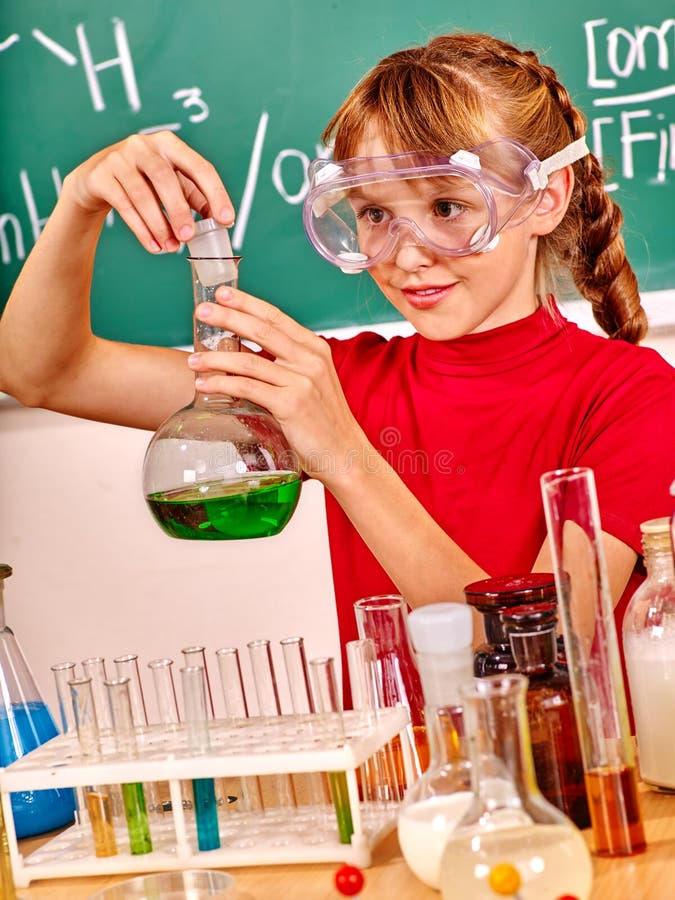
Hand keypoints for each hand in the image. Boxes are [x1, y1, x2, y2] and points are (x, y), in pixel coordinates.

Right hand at [62, 131, 234, 252]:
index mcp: (169, 144)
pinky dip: (141, 229)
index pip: (199, 167)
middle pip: (166, 178)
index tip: (226, 220)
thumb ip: (194, 198)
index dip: (216, 194)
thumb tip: (221, 220)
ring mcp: (119, 158)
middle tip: (188, 238)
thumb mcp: (171, 184)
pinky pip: (124, 205)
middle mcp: (143, 145)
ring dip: (159, 225)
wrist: (96, 180)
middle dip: (180, 211)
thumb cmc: (143, 182)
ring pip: (142, 194)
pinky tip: (153, 245)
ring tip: (171, 248)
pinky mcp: (100, 175)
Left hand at [187, 286, 372, 484]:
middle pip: (261, 330)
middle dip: (227, 318)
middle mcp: (310, 360)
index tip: (223, 293)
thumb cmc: (321, 420)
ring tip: (193, 359)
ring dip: (215, 358)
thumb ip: (283, 365)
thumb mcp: (309, 382)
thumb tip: (241, 353)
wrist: (343, 452)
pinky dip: (222, 384)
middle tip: (201, 311)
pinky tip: (206, 384)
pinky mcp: (291, 403)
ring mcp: (301, 381)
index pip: (276, 317)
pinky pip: (248, 388)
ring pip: (249, 361)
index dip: (247, 303)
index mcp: (314, 349)